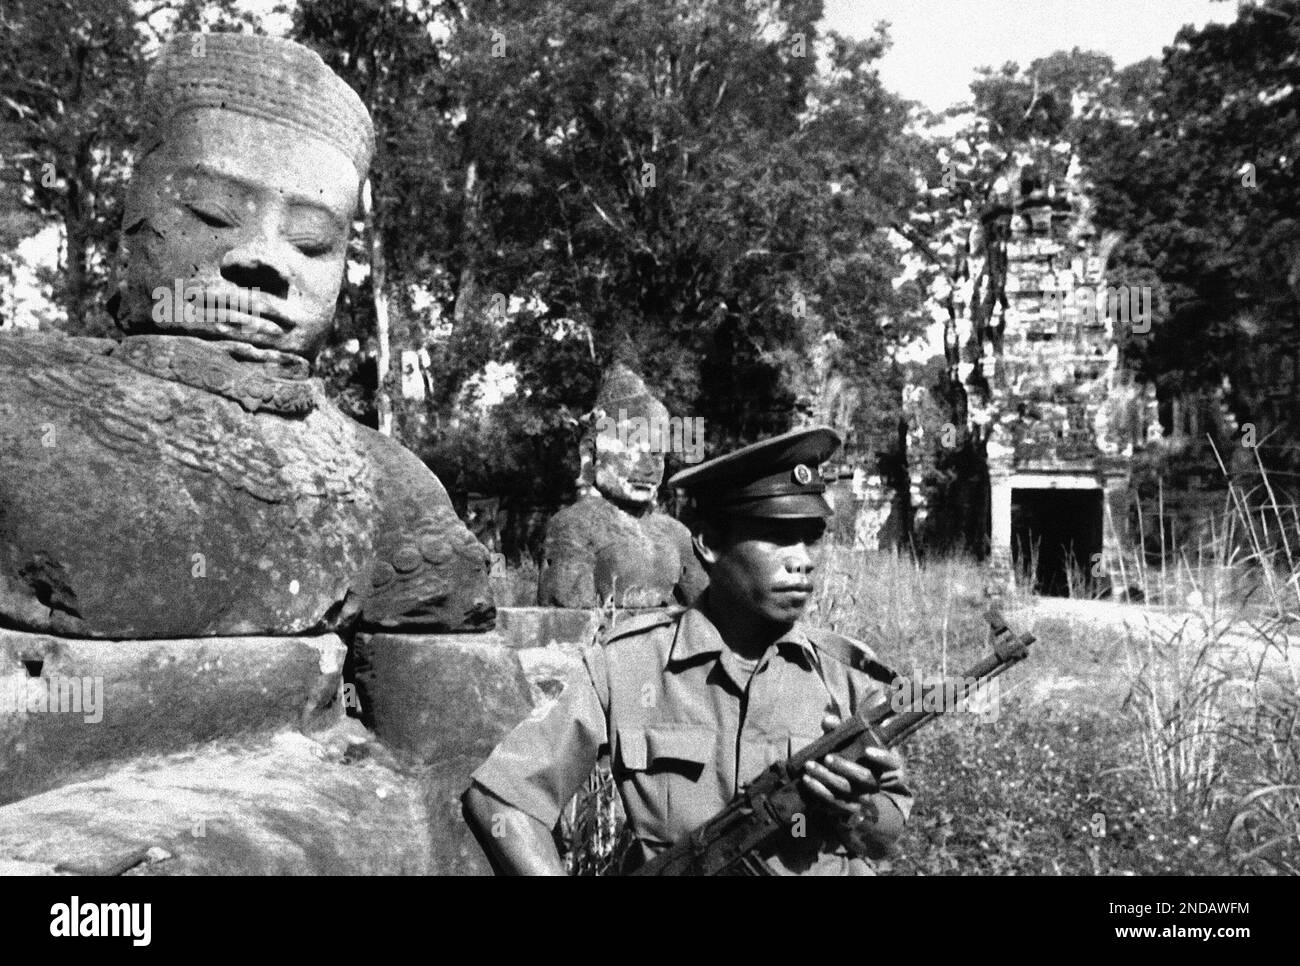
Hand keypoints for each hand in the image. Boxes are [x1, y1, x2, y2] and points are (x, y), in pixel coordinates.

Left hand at [799, 715, 907, 850]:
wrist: (838, 778)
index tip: (867, 750)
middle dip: (845, 767)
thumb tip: (828, 721)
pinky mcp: (848, 807)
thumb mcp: (843, 738)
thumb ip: (837, 727)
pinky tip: (807, 780)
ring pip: (847, 790)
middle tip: (827, 758)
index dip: (882, 757)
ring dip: (826, 778)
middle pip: (864, 777)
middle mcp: (875, 783)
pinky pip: (834, 802)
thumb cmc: (845, 751)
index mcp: (881, 765)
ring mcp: (862, 797)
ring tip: (809, 766)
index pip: (892, 763)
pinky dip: (819, 790)